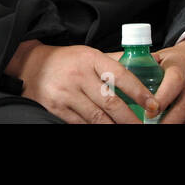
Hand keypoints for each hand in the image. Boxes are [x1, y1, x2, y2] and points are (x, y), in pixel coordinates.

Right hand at [7, 41, 154, 123]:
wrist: (31, 65)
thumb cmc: (68, 61)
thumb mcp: (90, 54)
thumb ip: (116, 61)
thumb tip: (149, 60)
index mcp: (91, 58)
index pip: (120, 75)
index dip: (139, 91)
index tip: (153, 105)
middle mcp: (79, 75)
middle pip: (110, 102)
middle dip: (130, 118)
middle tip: (144, 127)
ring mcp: (66, 93)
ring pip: (97, 117)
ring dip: (115, 127)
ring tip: (128, 129)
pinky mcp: (56, 108)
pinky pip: (81, 124)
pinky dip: (95, 129)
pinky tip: (106, 130)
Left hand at [150, 33, 184, 123]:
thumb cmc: (171, 62)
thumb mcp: (158, 58)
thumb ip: (141, 66)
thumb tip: (112, 74)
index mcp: (180, 66)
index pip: (173, 84)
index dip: (161, 100)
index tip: (148, 114)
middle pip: (182, 108)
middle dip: (165, 123)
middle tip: (146, 127)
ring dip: (174, 127)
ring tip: (156, 130)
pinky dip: (183, 128)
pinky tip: (169, 128)